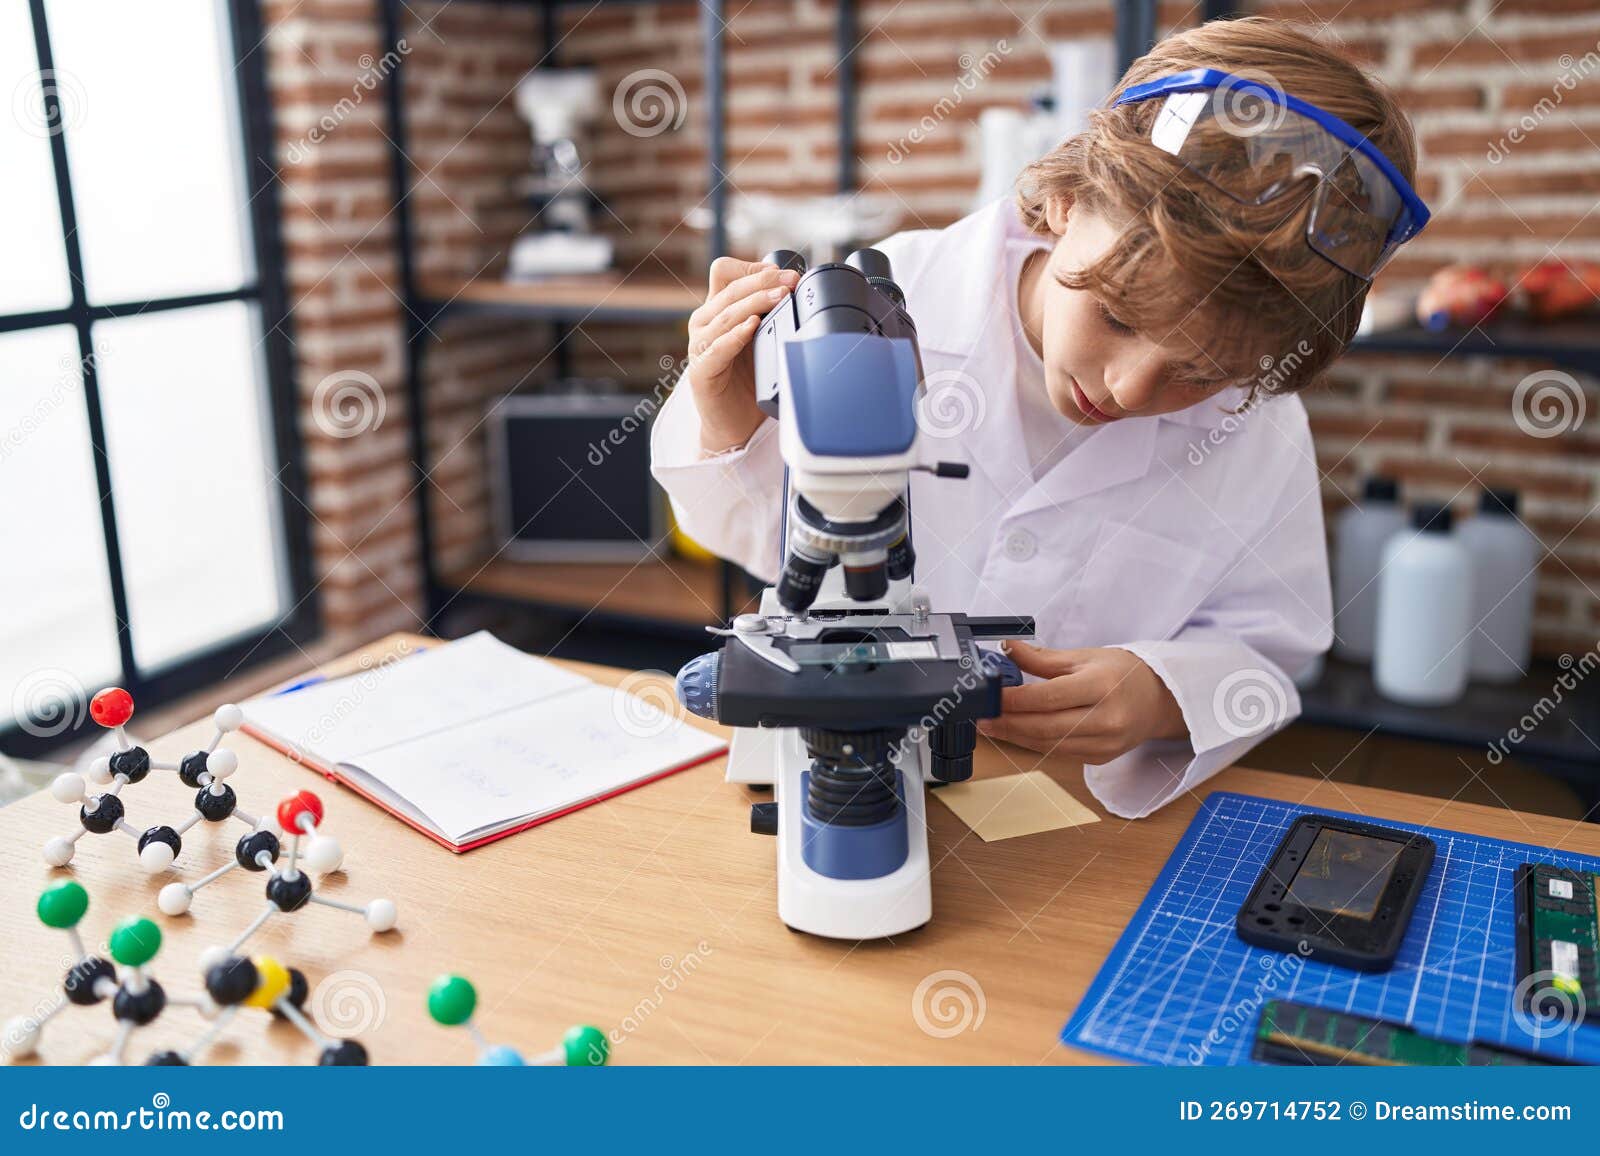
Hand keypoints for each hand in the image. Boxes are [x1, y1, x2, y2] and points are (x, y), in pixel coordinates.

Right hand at [684, 256, 800, 452]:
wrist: (735, 423)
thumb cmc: (749, 379)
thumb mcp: (763, 337)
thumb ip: (770, 313)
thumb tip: (797, 287)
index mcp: (716, 309)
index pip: (723, 272)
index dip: (751, 267)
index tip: (781, 272)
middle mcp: (704, 323)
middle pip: (729, 289)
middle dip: (763, 281)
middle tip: (790, 281)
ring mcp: (700, 347)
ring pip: (725, 315)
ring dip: (755, 303)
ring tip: (779, 298)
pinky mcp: (701, 372)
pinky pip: (717, 348)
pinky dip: (735, 335)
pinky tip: (753, 327)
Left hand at [976, 641, 1188, 762]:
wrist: (1158, 700)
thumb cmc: (1123, 674)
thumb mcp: (1084, 657)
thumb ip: (1043, 658)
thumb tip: (1007, 650)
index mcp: (1102, 686)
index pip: (1049, 697)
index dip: (1014, 700)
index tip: (991, 696)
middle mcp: (1107, 719)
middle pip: (1045, 726)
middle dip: (1008, 723)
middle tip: (982, 716)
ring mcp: (1105, 743)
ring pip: (1049, 744)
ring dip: (1016, 736)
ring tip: (992, 725)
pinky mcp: (1100, 757)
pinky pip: (1059, 753)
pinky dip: (1034, 743)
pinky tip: (1016, 733)